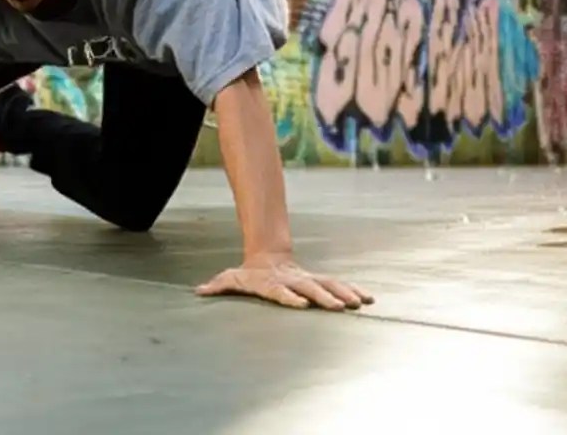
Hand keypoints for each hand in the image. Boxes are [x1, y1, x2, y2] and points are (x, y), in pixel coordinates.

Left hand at [195, 254, 373, 310]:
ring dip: (344, 293)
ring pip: (328, 284)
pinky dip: (353, 290)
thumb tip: (198, 291)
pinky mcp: (318, 281)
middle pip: (309, 288)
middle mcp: (293, 281)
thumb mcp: (230, 279)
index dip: (289, 297)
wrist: (267, 258)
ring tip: (360, 303)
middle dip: (323, 297)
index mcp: (272, 283)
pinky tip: (369, 298)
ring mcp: (307, 280)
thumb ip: (217, 285)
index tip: (301, 305)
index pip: (280, 291)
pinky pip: (338, 285)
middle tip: (338, 307)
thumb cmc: (247, 275)